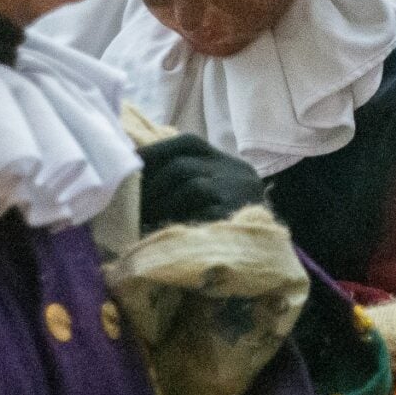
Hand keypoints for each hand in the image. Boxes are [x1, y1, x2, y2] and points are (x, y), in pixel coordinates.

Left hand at [136, 133, 267, 230]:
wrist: (265, 251)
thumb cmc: (229, 223)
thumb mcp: (214, 192)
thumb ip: (186, 179)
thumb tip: (136, 178)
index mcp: (226, 162)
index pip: (188, 143)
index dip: (154, 151)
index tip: (129, 165)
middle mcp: (235, 172)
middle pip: (183, 167)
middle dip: (150, 186)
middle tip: (129, 206)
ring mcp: (239, 194)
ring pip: (191, 187)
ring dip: (160, 206)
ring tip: (143, 222)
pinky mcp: (238, 218)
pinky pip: (201, 216)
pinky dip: (177, 223)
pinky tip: (162, 233)